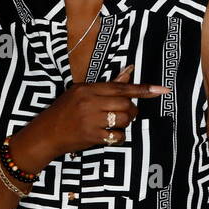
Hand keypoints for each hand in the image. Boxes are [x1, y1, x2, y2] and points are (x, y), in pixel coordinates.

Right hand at [26, 65, 168, 156]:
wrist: (46, 134)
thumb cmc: (63, 111)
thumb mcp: (80, 93)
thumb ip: (107, 85)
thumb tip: (130, 72)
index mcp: (87, 89)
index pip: (121, 87)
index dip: (143, 89)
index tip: (162, 90)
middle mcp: (89, 103)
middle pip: (126, 104)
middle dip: (131, 110)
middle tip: (125, 113)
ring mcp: (91, 120)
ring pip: (124, 120)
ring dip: (125, 123)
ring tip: (114, 123)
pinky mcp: (92, 136)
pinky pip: (117, 136)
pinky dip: (118, 136)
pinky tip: (108, 134)